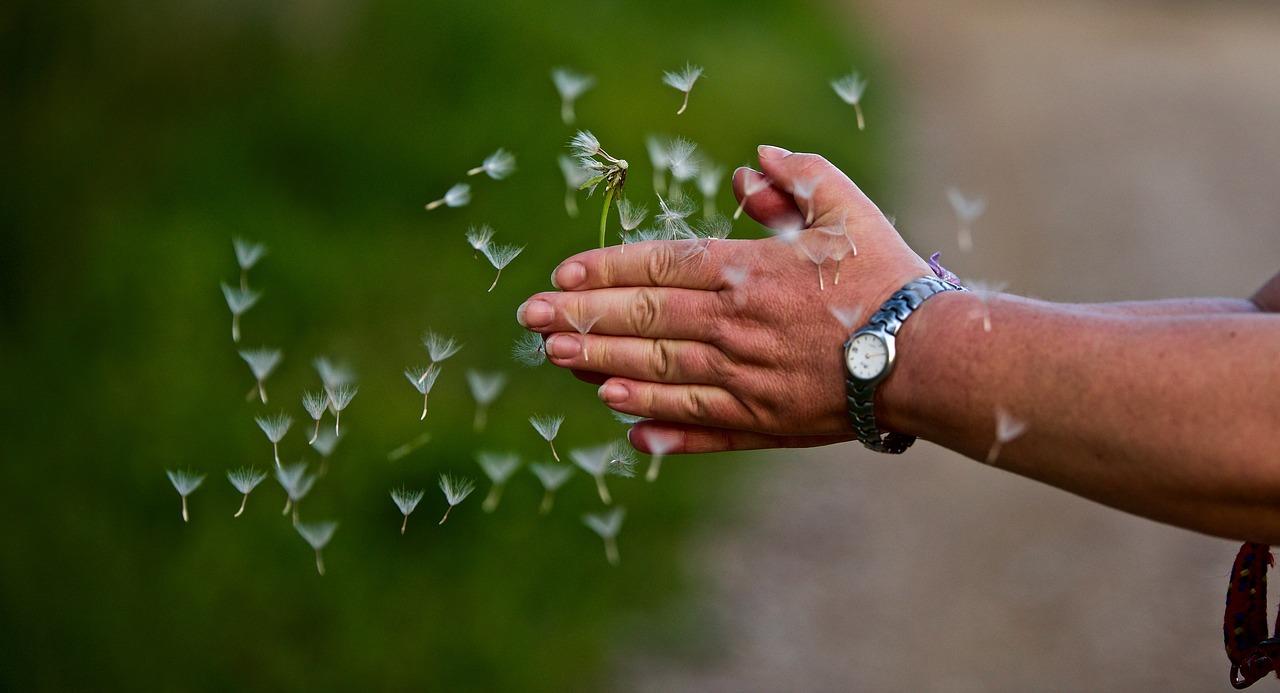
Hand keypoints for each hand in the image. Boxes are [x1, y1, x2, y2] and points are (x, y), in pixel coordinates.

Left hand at [517, 145, 931, 452]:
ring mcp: (746, 379)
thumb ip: (796, 179)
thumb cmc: (888, 277)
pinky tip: (621, 422)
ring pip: (659, 372)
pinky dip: (659, 423)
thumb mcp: (847, 209)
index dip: (606, 271)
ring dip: (602, 366)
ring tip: (556, 359)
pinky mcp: (764, 422)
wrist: (929, 357)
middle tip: (530, 318)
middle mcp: (737, 326)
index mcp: (750, 272)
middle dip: (581, 317)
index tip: (562, 275)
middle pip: (644, 321)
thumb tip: (750, 163)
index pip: (660, 268)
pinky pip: (701, 424)